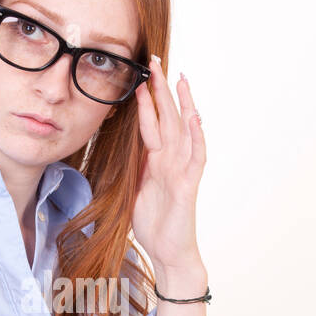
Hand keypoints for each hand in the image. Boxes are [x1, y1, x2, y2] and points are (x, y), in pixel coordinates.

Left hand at [131, 54, 205, 271]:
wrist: (168, 253)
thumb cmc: (153, 225)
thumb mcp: (132, 191)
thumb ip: (131, 169)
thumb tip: (118, 151)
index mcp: (156, 161)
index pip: (150, 124)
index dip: (146, 101)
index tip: (139, 76)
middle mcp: (171, 161)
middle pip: (167, 118)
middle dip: (161, 90)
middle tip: (155, 61)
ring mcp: (181, 171)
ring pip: (184, 131)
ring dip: (183, 104)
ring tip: (180, 79)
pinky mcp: (188, 185)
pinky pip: (195, 158)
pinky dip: (196, 137)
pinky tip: (195, 118)